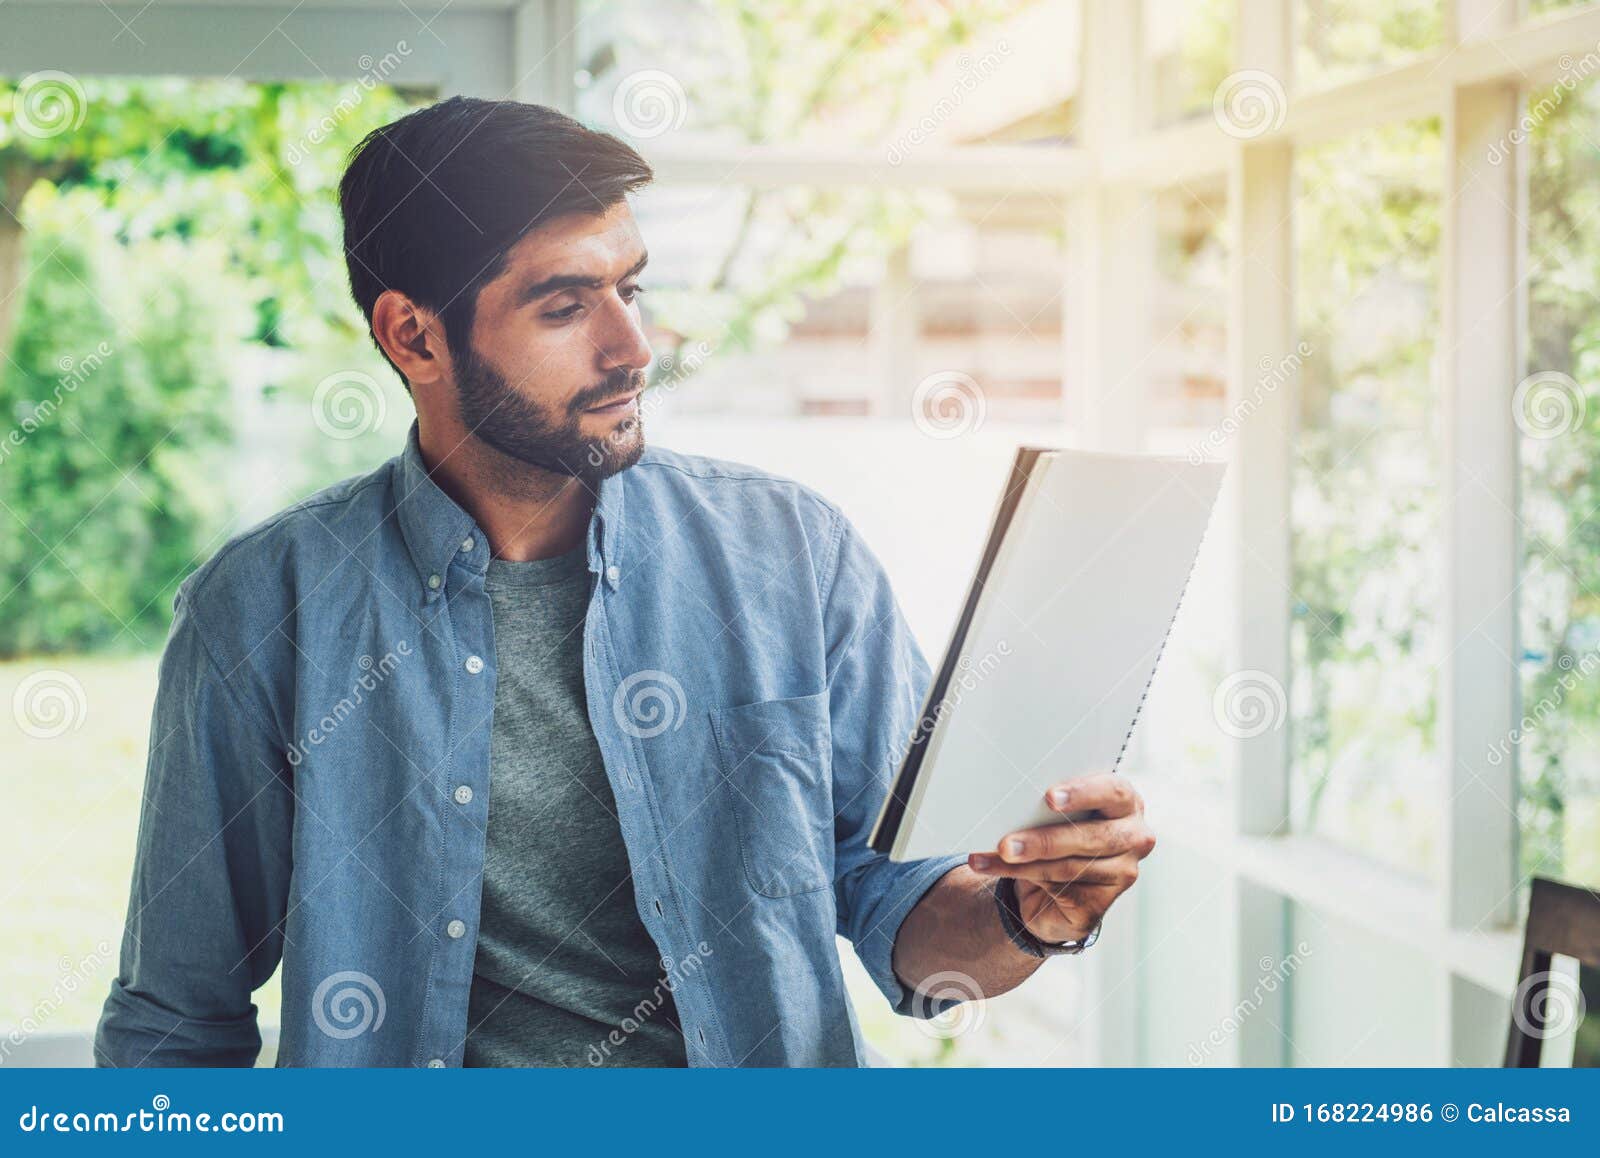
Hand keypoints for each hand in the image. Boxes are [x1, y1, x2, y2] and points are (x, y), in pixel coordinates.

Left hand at [966, 773, 1153, 943]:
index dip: (1083, 793)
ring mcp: (1123, 874)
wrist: (1053, 885)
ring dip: (1024, 861)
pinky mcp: (1101, 904)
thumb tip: (1012, 797)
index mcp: (1127, 803)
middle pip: (1092, 837)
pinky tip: (989, 865)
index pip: (1114, 792)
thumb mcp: (1057, 813)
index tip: (1050, 796)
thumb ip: (1051, 804)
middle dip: (1046, 840)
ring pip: (1071, 866)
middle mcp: (1134, 837)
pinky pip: (1057, 889)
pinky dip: (1018, 875)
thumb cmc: (1057, 832)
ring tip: (994, 852)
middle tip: (1008, 842)